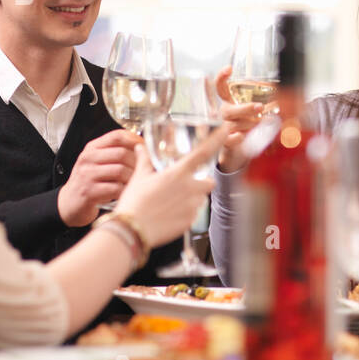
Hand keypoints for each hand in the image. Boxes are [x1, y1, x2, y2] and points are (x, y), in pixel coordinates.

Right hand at [58, 129, 139, 226]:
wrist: (69, 203)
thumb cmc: (89, 182)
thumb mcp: (98, 163)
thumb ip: (115, 153)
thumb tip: (143, 148)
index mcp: (92, 148)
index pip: (117, 136)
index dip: (135, 140)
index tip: (146, 149)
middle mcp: (88, 158)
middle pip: (121, 153)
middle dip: (138, 163)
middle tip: (145, 171)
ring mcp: (87, 175)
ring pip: (120, 171)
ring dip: (133, 178)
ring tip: (137, 184)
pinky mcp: (89, 192)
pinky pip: (116, 188)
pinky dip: (126, 191)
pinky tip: (128, 194)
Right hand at [114, 126, 227, 244]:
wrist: (131, 230)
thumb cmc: (134, 203)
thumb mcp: (139, 177)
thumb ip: (144, 160)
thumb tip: (140, 148)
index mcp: (178, 173)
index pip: (204, 151)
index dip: (218, 138)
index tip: (226, 129)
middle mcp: (190, 189)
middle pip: (209, 181)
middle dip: (202, 181)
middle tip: (186, 184)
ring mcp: (192, 206)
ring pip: (201, 198)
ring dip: (193, 197)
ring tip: (173, 201)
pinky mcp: (191, 222)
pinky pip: (194, 214)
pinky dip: (186, 212)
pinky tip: (170, 213)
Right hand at [214, 65, 265, 173]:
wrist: (244, 148)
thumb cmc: (253, 125)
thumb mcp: (261, 110)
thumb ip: (268, 101)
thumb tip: (283, 94)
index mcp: (231, 102)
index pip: (221, 87)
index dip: (222, 77)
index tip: (229, 68)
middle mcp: (225, 113)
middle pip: (228, 109)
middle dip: (245, 108)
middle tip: (260, 107)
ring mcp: (224, 128)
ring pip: (232, 124)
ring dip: (249, 123)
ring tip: (262, 124)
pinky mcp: (226, 142)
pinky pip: (229, 139)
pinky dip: (237, 138)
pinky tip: (243, 136)